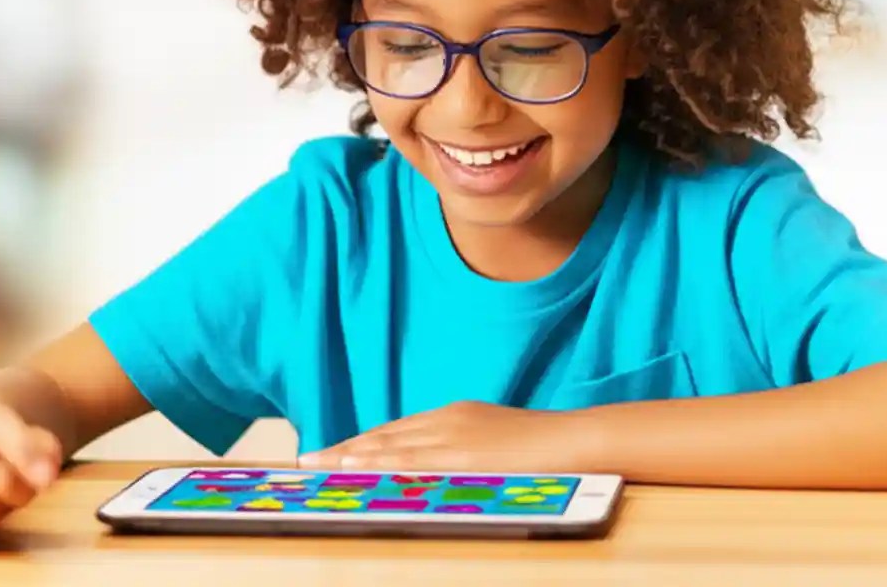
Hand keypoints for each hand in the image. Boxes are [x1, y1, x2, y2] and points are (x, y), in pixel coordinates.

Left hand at [298, 401, 598, 472]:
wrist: (579, 440)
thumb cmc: (546, 448)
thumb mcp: (496, 444)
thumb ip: (466, 452)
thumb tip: (440, 470)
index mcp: (455, 416)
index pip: (396, 431)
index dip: (361, 443)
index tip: (333, 453)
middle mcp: (447, 421)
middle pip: (384, 436)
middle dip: (345, 449)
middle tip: (307, 460)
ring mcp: (453, 436)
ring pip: (390, 447)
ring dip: (349, 457)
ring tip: (316, 465)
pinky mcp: (462, 454)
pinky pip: (410, 462)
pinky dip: (378, 465)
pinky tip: (353, 469)